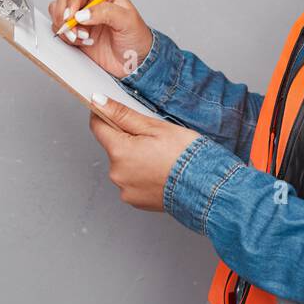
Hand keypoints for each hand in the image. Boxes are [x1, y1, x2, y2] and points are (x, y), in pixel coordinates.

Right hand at [48, 0, 154, 78]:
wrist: (134, 62)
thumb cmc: (136, 38)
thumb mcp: (127, 21)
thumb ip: (105, 12)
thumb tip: (82, 14)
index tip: (73, 14)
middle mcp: (89, 2)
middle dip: (65, 16)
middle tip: (77, 30)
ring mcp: (81, 17)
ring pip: (58, 13)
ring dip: (65, 27)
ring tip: (83, 37)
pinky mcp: (75, 32)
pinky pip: (59, 29)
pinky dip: (66, 37)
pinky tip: (82, 42)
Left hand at [88, 94, 200, 210]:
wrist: (206, 188)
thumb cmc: (186, 156)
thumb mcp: (155, 127)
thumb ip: (124, 115)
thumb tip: (99, 102)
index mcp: (120, 151)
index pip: (98, 126)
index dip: (106, 116)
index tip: (118, 113)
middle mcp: (117, 173)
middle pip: (114, 147)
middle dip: (129, 140)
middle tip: (155, 139)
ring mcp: (125, 189)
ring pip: (124, 165)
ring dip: (136, 159)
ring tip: (162, 158)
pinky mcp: (135, 201)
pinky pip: (133, 181)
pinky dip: (143, 175)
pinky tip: (161, 171)